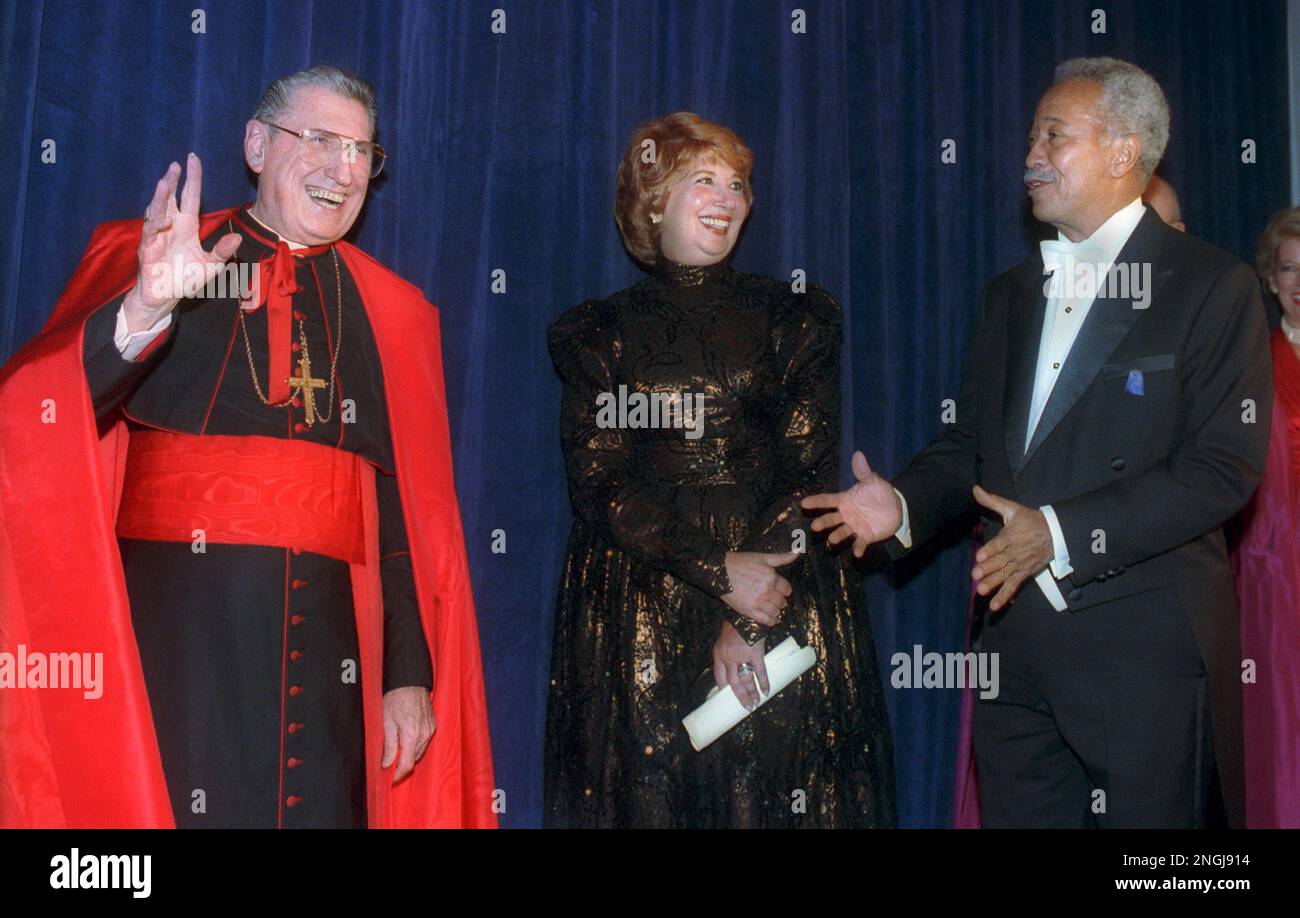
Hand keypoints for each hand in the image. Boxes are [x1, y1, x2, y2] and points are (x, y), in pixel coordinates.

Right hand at [123, 153, 240, 331]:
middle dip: (173, 181)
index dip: (192, 179)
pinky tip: (164, 220)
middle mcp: (171, 226)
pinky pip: (150, 232)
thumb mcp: (210, 265)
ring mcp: (158, 235)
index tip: (193, 159)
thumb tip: (237, 237)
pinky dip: (156, 225)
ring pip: (157, 210)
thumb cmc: (186, 278)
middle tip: (176, 165)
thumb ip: (223, 251)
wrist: (165, 296)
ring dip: (160, 197)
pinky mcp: (148, 248)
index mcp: (187, 226)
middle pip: (171, 198)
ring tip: (165, 182)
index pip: (190, 197)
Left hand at [381, 685, 435, 783]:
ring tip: (397, 752)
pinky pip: (424, 742)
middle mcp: (424, 734)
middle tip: (389, 765)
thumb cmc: (396, 699)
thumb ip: (389, 746)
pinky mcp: (433, 725)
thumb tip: (387, 764)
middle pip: (414, 759)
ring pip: (419, 751)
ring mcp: (431, 730)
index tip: (391, 779)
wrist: (410, 682)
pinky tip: (406, 740)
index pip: (407, 764)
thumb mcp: (387, 723)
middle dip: (402, 765)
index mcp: (412, 735)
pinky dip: (415, 745)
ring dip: (409, 755)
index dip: (399, 774)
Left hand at [712, 619, 768, 711]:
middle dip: (741, 697)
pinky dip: (764, 683)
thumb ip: (725, 658)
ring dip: (752, 693)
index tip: (728, 699)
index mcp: (719, 656)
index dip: (723, 690)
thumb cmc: (733, 630)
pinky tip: (766, 691)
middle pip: (734, 683)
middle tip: (747, 707)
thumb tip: (731, 676)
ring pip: (746, 680)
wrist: (744, 616)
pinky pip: (760, 672)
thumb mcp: (722, 644)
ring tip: (756, 702)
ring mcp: (742, 656)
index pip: (719, 678)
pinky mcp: (755, 653)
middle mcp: (729, 658)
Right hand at [720, 550, 795, 626]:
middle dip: (780, 600)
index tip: (780, 590)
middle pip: (782, 601)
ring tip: (772, 607)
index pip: (787, 589)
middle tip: (775, 598)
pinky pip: (766, 620)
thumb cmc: (740, 562)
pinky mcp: (748, 611)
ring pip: (775, 611)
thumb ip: (782, 557)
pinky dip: (771, 621)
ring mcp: (757, 602)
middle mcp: (766, 591)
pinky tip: (772, 618)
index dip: (784, 590)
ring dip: (776, 610)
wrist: (720, 572)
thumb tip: (798, 552)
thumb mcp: (762, 557)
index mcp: (771, 577)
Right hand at [801, 450, 901, 556]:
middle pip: (831, 519)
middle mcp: (845, 515)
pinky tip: (856, 553)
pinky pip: (859, 543)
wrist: (896, 508)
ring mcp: (854, 527)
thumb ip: (863, 472)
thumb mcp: (873, 481)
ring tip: (832, 540)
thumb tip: (858, 454)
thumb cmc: (880, 493)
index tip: (803, 503)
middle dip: (823, 523)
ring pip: (842, 532)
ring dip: (837, 536)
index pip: (827, 500)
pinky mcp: (864, 537)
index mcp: (844, 500)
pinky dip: (857, 548)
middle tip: (815, 527)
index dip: (816, 502)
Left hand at [971, 485, 1053, 611]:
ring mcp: (1019, 565)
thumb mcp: (1012, 508)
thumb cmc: (1030, 521)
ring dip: (993, 584)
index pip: (999, 544)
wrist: (1055, 534)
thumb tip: (975, 489)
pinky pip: (1013, 586)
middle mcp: (1014, 552)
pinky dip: (1004, 596)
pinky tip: (994, 606)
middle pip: (1000, 562)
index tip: (980, 555)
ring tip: (981, 591)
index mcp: (1010, 536)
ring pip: (1004, 575)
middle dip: (988, 569)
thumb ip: (992, 501)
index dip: (990, 550)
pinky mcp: (1023, 574)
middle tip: (976, 575)